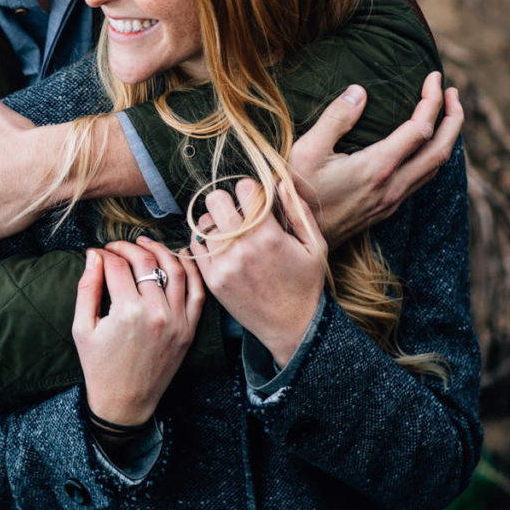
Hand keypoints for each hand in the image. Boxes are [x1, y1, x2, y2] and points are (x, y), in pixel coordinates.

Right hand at [72, 239, 203, 425]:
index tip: (97, 254)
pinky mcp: (189, 329)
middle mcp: (156, 313)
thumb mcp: (81, 327)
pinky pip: (197, 291)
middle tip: (116, 247)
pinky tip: (178, 256)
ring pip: (175, 269)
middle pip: (145, 261)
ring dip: (160, 249)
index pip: (117, 265)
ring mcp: (177, 321)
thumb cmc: (99, 366)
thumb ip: (87, 288)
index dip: (104, 254)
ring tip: (144, 244)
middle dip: (127, 247)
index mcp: (126, 312)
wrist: (125, 402)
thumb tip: (93, 256)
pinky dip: (191, 269)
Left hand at [191, 179, 326, 367]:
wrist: (292, 327)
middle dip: (228, 200)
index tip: (255, 199)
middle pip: (216, 200)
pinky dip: (203, 240)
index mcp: (268, 236)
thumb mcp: (315, 246)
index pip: (243, 190)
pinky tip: (218, 243)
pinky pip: (194, 246)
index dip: (250, 189)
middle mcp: (242, 248)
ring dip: (215, 221)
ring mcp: (223, 265)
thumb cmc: (306, 284)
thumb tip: (281, 182)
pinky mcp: (211, 280)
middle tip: (238, 211)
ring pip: (203, 222)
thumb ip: (298, 212)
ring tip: (229, 230)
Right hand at [289, 71, 462, 245]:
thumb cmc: (296, 194)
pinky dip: (433, 156)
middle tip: (452, 92)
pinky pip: (423, 179)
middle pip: (441, 150)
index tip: (433, 77)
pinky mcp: (387, 209)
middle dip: (454, 118)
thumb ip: (335, 119)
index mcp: (377, 167)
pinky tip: (424, 147)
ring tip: (445, 114)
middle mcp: (393, 185)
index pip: (421, 128)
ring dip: (447, 138)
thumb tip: (359, 91)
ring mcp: (392, 200)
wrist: (295, 239)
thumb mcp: (306, 152)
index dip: (432, 100)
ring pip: (436, 168)